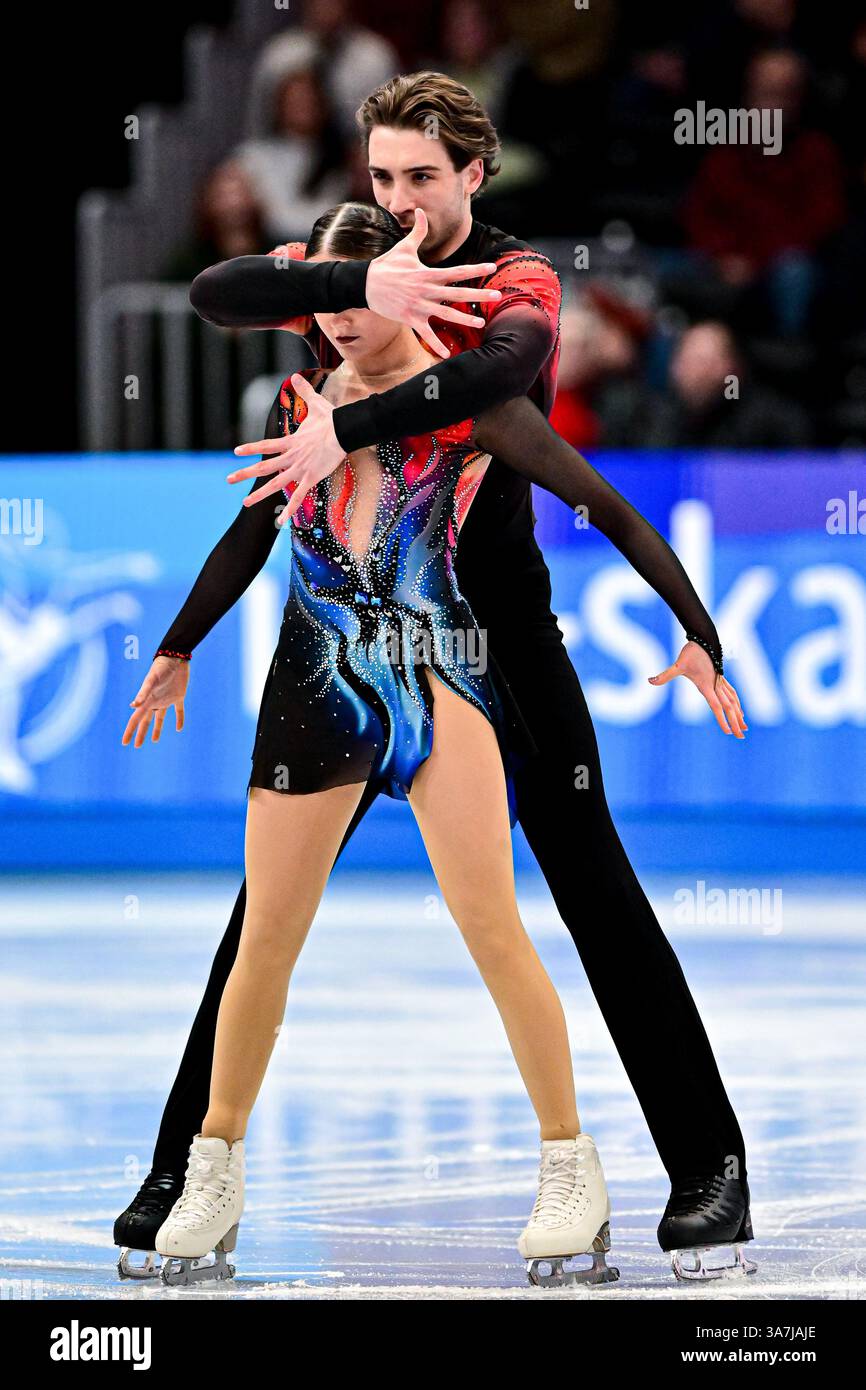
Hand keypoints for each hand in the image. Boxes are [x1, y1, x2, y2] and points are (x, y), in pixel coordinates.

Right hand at [123, 657, 188, 747]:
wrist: (175, 657)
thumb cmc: (161, 667)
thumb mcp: (151, 681)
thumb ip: (143, 693)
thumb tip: (133, 706)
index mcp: (147, 700)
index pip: (135, 719)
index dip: (129, 731)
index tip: (125, 743)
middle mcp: (155, 701)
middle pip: (146, 721)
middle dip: (141, 733)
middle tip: (137, 746)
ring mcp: (166, 699)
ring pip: (160, 718)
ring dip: (157, 729)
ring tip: (154, 741)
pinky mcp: (179, 696)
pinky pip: (178, 711)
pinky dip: (179, 719)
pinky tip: (179, 728)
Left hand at [227, 374, 343, 526]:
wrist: (344, 431)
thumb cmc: (332, 419)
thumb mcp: (315, 404)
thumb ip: (303, 391)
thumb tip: (294, 375)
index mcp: (291, 442)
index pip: (265, 446)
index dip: (250, 449)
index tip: (236, 452)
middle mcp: (291, 457)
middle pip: (264, 467)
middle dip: (245, 473)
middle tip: (228, 479)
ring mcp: (300, 469)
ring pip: (276, 484)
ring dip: (260, 494)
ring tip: (245, 503)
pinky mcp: (311, 478)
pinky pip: (298, 497)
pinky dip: (290, 510)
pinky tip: (281, 522)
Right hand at [365, 208, 502, 357]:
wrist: (365, 284)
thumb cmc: (386, 265)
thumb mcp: (403, 247)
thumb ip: (417, 231)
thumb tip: (420, 210)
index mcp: (428, 273)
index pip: (457, 270)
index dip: (475, 269)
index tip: (491, 267)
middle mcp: (426, 290)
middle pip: (457, 293)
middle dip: (478, 294)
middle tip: (496, 296)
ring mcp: (419, 306)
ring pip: (446, 315)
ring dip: (464, 319)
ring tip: (480, 323)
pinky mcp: (410, 319)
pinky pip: (426, 334)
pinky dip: (436, 344)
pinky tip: (448, 354)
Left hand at [648, 641, 747, 737]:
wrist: (704, 638)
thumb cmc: (691, 652)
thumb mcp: (677, 665)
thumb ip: (665, 675)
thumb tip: (649, 680)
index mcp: (707, 685)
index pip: (716, 706)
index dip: (722, 720)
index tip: (728, 732)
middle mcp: (716, 685)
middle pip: (729, 708)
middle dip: (735, 723)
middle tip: (741, 737)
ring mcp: (720, 682)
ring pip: (733, 701)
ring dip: (739, 715)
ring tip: (745, 727)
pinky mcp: (721, 678)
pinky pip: (732, 693)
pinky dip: (737, 703)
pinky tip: (740, 710)